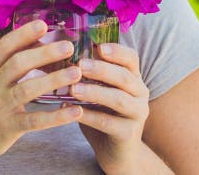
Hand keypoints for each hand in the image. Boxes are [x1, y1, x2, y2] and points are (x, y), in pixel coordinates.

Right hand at [0, 20, 83, 169]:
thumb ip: (6, 67)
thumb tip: (37, 46)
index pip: (5, 45)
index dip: (24, 33)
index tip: (44, 24)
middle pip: (18, 63)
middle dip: (45, 53)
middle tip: (68, 46)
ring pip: (28, 89)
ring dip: (54, 79)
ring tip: (76, 73)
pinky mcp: (7, 128)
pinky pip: (35, 120)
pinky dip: (57, 116)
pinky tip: (75, 111)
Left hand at [71, 43, 149, 174]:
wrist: (116, 151)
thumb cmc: (101, 113)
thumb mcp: (96, 90)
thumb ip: (86, 74)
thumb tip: (57, 53)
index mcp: (133, 77)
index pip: (131, 58)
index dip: (117, 51)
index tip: (98, 46)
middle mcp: (140, 93)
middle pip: (124, 77)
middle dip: (102, 69)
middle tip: (80, 65)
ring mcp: (137, 114)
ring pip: (118, 99)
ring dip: (95, 92)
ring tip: (73, 89)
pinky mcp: (129, 134)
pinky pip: (108, 122)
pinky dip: (89, 116)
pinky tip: (73, 111)